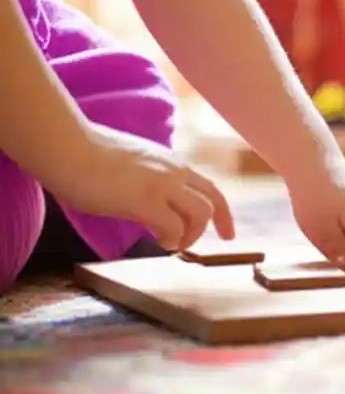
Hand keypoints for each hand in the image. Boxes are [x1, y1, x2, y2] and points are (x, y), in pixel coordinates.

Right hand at [51, 124, 234, 250]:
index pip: (209, 188)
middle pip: (213, 201)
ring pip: (200, 213)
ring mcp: (162, 184)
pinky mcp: (145, 199)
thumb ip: (150, 179)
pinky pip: (173, 226)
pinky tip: (158, 242)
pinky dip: (172, 239)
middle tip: (202, 245)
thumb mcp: (134, 165)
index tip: (226, 231)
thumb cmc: (89, 157)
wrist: (69, 148)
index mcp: (172, 163)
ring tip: (171, 244)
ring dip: (190, 235)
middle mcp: (174, 171)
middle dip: (216, 225)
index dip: (222, 212)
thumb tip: (149, 200)